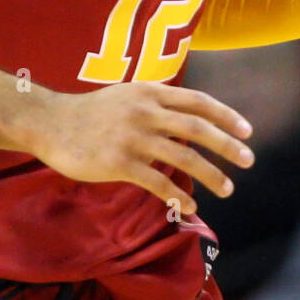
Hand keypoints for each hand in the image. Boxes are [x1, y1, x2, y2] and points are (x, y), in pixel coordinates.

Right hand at [25, 82, 253, 217]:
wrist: (51, 123)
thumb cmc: (91, 112)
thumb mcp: (128, 95)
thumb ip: (157, 103)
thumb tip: (190, 118)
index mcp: (151, 92)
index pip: (198, 101)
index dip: (226, 116)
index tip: (247, 131)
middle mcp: (146, 112)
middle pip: (198, 128)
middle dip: (227, 145)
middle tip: (248, 160)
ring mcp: (133, 137)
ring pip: (183, 157)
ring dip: (211, 174)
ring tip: (227, 188)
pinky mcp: (119, 162)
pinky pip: (157, 182)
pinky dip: (178, 196)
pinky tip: (190, 206)